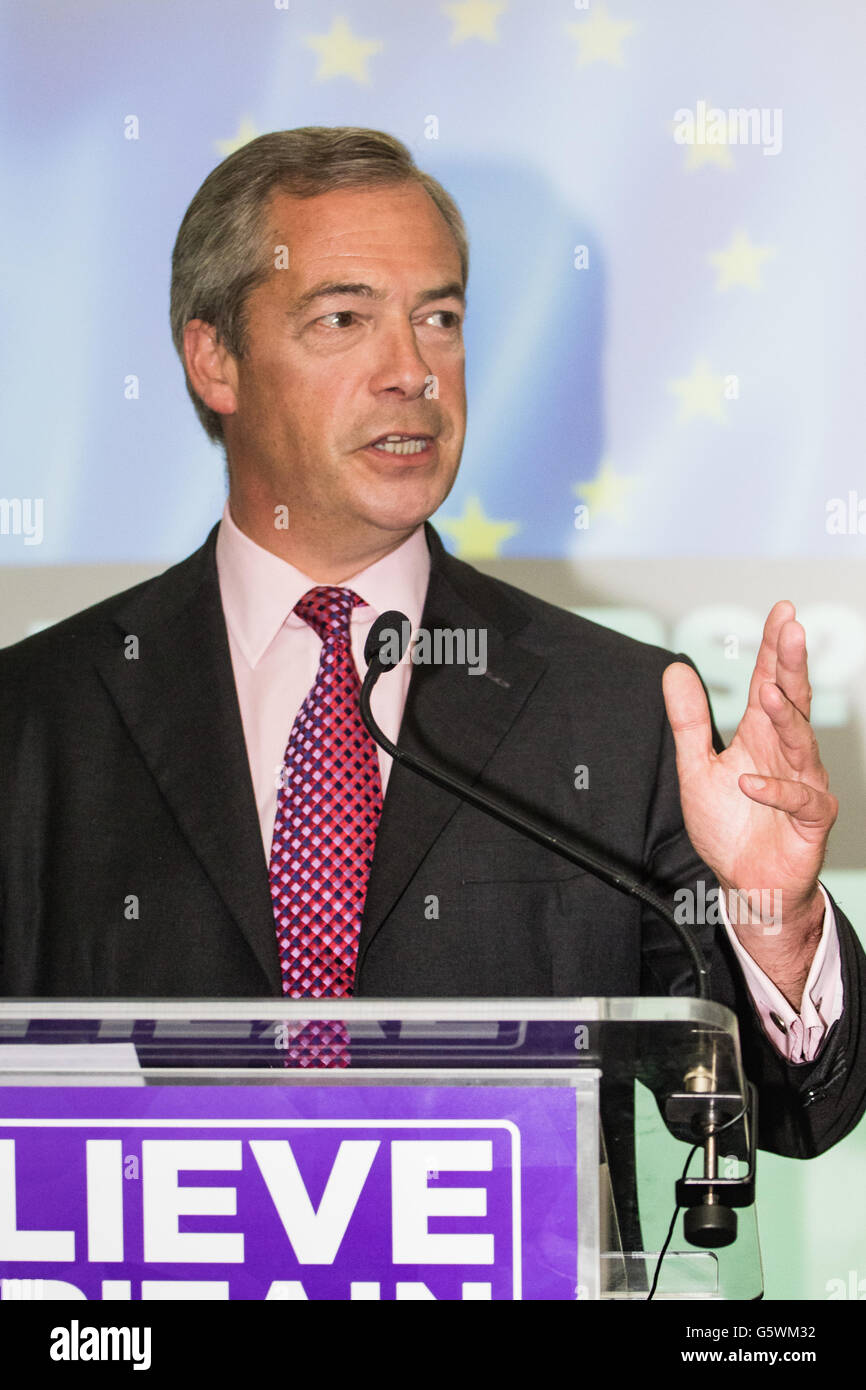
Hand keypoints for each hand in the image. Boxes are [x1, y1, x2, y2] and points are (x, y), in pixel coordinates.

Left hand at [662, 601, 836, 1006]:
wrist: (747, 883)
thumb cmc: (729, 825)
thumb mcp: (696, 767)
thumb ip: (689, 721)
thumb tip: (675, 669)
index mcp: (761, 734)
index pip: (769, 682)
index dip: (774, 648)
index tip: (782, 612)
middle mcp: (786, 752)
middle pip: (793, 700)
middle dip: (792, 664)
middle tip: (792, 629)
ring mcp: (803, 782)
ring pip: (800, 742)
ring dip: (787, 717)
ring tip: (773, 692)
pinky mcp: (810, 818)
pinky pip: (798, 798)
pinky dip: (774, 789)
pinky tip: (750, 780)